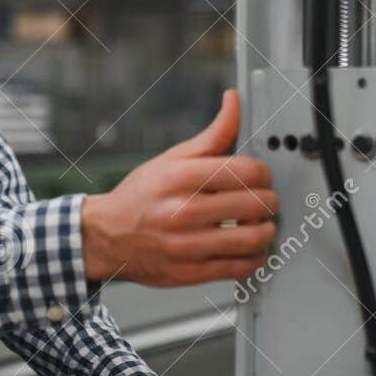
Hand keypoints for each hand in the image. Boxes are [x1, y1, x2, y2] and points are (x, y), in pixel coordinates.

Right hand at [81, 89, 276, 286]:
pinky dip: (255, 257)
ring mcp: (187, 245)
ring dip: (267, 230)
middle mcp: (184, 211)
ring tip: (260, 223)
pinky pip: (241, 267)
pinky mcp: (191, 273)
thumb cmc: (141, 196)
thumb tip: (233, 102)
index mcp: (181, 178)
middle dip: (269, 200)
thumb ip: (212, 135)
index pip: (247, 171)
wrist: (106, 236)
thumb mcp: (172, 159)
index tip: (260, 176)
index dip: (263, 172)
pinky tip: (249, 247)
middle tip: (264, 199)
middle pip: (255, 203)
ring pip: (253, 238)